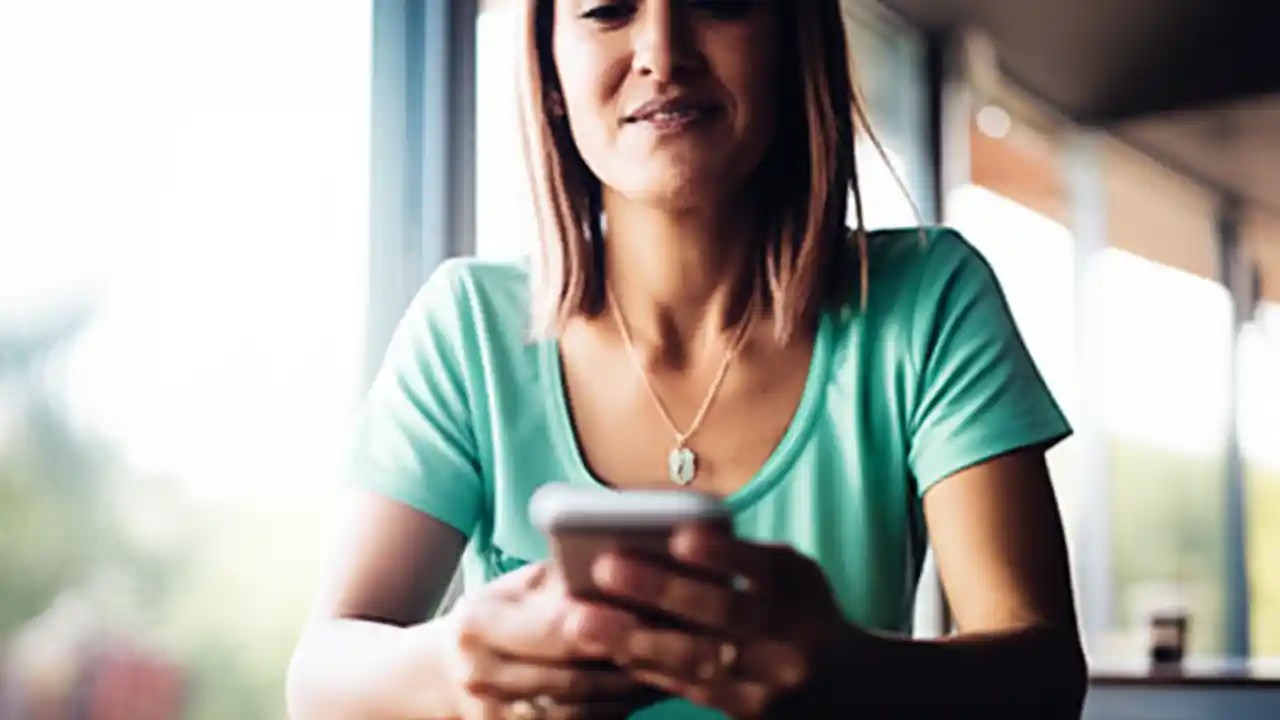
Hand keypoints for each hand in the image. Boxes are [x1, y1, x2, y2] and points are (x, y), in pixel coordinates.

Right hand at [446, 562, 665, 718]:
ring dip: (637, 692)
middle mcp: (481, 675)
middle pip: (575, 677)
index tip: (655, 612)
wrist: (453, 671)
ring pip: (585, 709)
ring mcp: (497, 717)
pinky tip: (654, 689)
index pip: (556, 629)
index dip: (609, 624)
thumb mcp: (523, 585)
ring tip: (687, 668)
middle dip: (636, 663)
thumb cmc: (504, 612)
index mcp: (479, 623)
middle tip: (695, 648)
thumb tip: (629, 568)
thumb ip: (565, 580)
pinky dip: (621, 709)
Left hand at [563, 526, 856, 718]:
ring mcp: (769, 683)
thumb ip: (742, 557)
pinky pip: (689, 688)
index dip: (722, 554)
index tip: (681, 535)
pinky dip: (646, 667)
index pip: (760, 567)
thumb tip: (672, 531)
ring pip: (696, 660)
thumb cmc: (801, 611)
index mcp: (799, 590)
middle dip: (660, 590)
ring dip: (635, 638)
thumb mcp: (790, 574)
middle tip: (604, 569)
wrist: (850, 689)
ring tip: (584, 620)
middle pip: (722, 614)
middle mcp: (788, 638)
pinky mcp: (747, 713)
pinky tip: (608, 649)